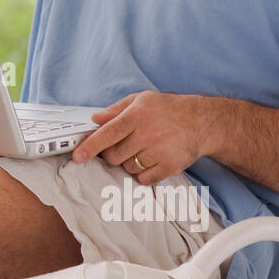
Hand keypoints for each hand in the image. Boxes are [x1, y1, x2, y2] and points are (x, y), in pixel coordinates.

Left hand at [72, 91, 209, 183]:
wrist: (201, 122)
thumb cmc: (168, 109)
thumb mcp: (141, 100)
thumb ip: (115, 109)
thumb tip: (95, 119)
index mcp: (136, 116)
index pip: (107, 133)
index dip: (90, 146)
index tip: (77, 156)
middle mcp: (147, 134)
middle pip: (113, 156)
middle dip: (112, 153)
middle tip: (124, 144)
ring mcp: (159, 152)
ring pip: (127, 168)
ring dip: (129, 162)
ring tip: (143, 148)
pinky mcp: (169, 167)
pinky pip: (143, 179)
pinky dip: (143, 173)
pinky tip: (152, 158)